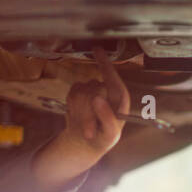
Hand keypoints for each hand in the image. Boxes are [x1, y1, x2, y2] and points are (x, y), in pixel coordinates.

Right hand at [32, 49, 130, 191]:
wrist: (86, 142)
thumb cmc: (104, 139)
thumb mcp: (110, 134)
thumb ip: (107, 117)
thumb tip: (98, 99)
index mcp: (120, 99)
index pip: (113, 78)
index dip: (105, 64)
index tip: (97, 50)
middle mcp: (107, 91)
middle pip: (93, 90)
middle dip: (88, 112)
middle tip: (89, 131)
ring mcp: (92, 90)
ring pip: (81, 92)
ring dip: (80, 112)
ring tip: (86, 127)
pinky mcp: (79, 91)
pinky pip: (71, 93)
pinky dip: (73, 107)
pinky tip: (78, 116)